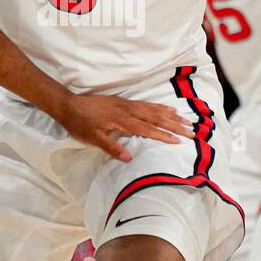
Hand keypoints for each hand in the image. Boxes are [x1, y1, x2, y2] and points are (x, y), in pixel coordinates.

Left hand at [55, 93, 193, 161]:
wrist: (69, 105)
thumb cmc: (80, 124)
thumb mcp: (93, 139)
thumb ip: (111, 147)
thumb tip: (129, 158)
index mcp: (122, 121)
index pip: (148, 129)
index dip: (163, 135)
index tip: (178, 141)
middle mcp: (128, 111)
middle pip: (156, 118)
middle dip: (174, 125)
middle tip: (191, 131)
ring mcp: (127, 104)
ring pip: (153, 109)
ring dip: (170, 115)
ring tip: (185, 120)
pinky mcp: (123, 102)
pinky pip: (146, 104)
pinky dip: (159, 106)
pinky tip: (166, 108)